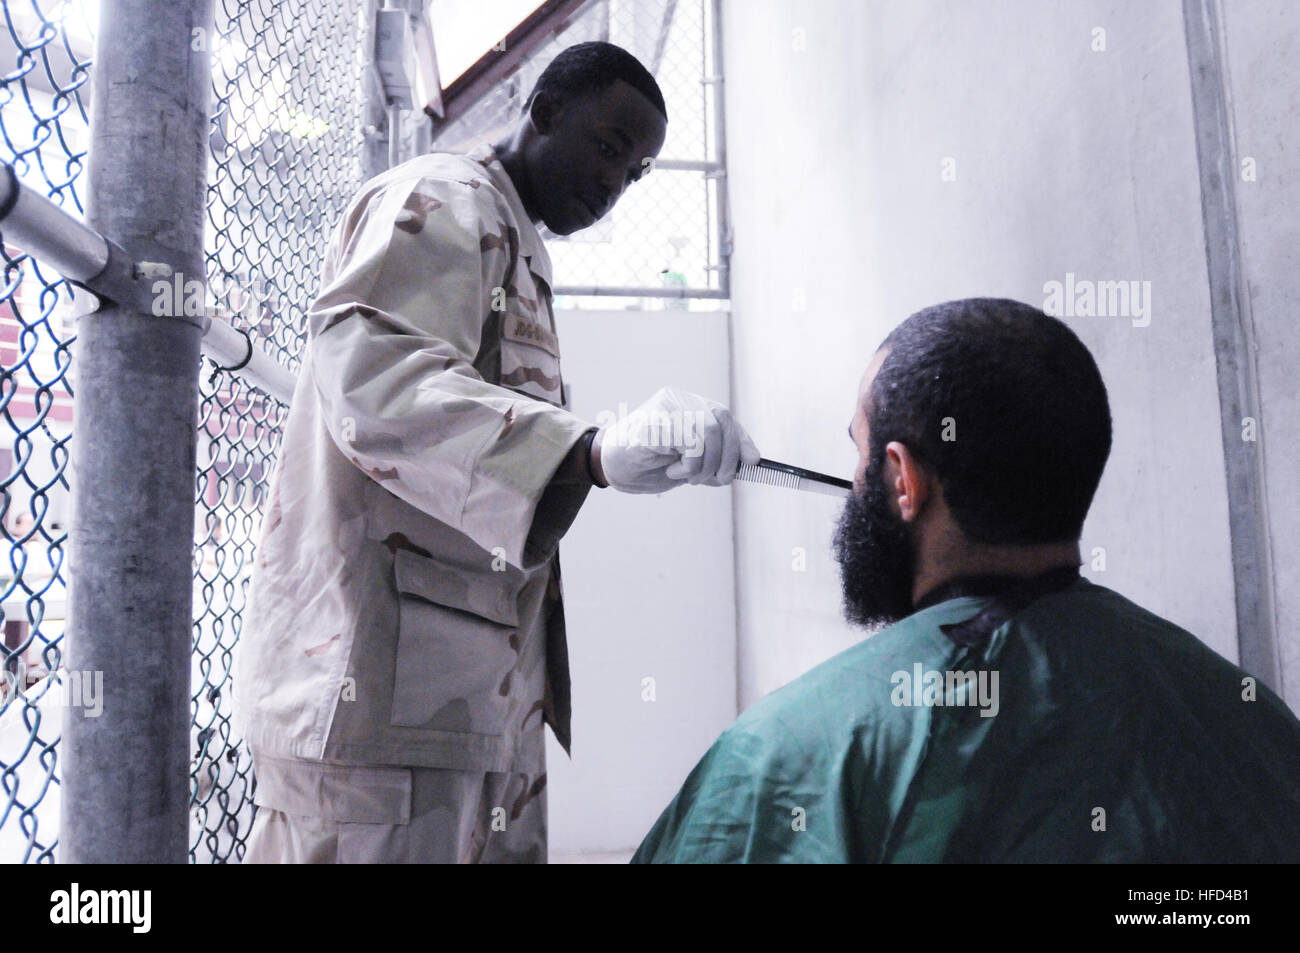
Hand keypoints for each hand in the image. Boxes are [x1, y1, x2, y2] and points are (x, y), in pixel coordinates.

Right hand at [593, 386, 759, 493]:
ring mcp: (665, 407)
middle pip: (721, 422)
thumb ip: (715, 457)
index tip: (753, 461)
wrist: (609, 467)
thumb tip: (750, 460)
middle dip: (725, 459)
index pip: (724, 417)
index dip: (740, 440)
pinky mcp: (654, 422)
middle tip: (712, 480)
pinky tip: (672, 470)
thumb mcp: (690, 462)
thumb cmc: (649, 464)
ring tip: (684, 475)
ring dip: (704, 466)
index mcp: (687, 405)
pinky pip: (691, 442)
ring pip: (709, 432)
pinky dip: (689, 465)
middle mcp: (678, 400)